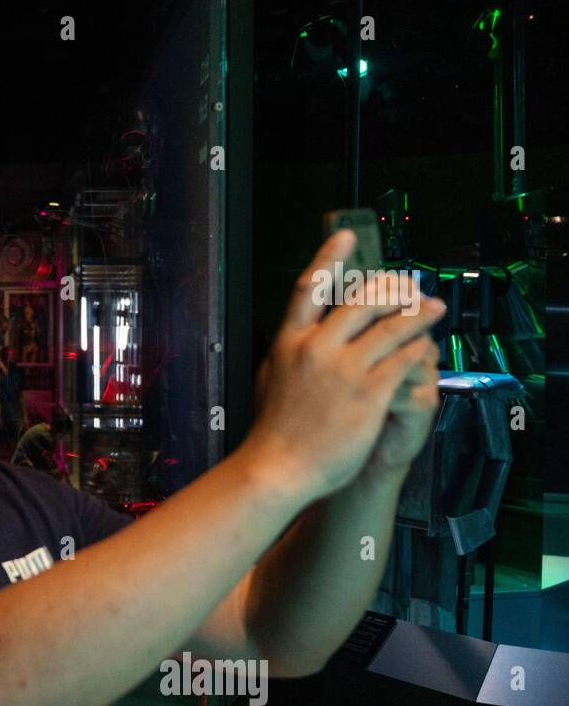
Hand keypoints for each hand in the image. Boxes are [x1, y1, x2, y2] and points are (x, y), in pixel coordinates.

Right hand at [242, 229, 445, 502]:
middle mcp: (317, 348)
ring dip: (419, 313)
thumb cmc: (273, 432)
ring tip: (435, 307)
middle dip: (392, 288)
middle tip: (409, 284)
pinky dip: (419, 347)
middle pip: (362, 300)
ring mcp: (345, 369)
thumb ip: (288, 353)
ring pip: (392, 326)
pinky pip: (404, 358)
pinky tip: (428, 345)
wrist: (278, 468)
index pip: (309, 288)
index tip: (346, 237)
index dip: (329, 258)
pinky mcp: (370, 392)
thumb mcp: (270, 379)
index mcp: (289, 342)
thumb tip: (297, 334)